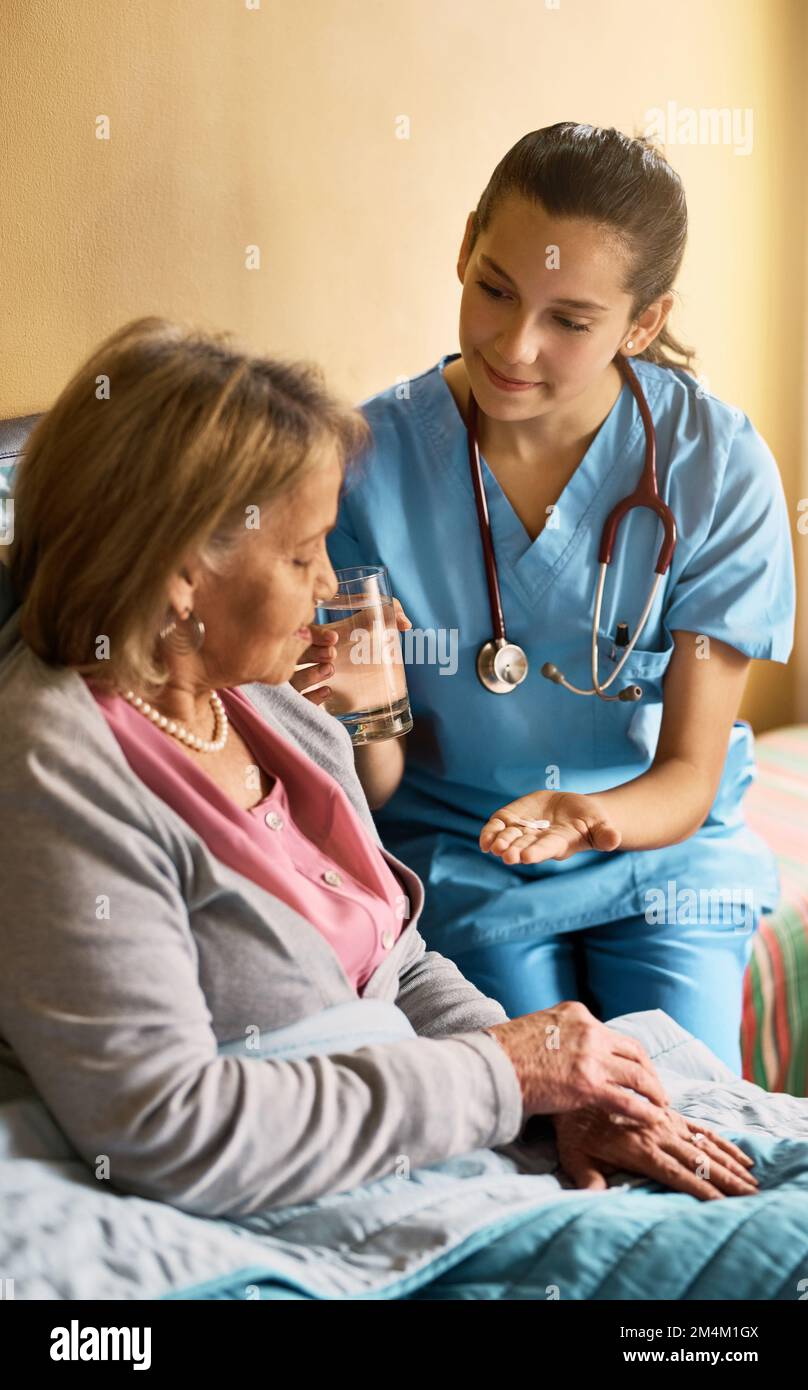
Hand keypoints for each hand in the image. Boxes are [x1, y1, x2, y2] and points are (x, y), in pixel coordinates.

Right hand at [290, 598, 411, 708]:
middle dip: (313, 651)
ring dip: (309, 674)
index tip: (335, 638)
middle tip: (333, 654)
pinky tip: (327, 692)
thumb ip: (390, 616)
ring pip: (293, 679)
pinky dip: (311, 698)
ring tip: (330, 670)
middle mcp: (302, 659)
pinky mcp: (306, 704)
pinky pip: (300, 703)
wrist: (367, 695)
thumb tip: (405, 624)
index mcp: (313, 637)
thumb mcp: (373, 630)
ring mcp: (301, 682)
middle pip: (295, 653)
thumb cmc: (362, 652)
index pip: (305, 631)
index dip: (316, 634)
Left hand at [480, 790, 620, 864]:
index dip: (537, 851)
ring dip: (500, 842)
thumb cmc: (592, 821)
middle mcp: (538, 840)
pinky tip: (484, 841)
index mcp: (559, 843)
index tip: (527, 857)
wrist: (575, 810)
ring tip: (492, 847)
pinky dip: (491, 833)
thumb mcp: (601, 825)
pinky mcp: (514, 819)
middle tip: (505, 855)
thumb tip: (615, 839)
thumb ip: (606, 833)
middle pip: (524, 846)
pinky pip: (499, 827)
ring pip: (509, 838)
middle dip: (515, 850)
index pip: (547, 848)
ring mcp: (524, 831)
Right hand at [485, 1001, 670, 1124]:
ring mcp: (592, 1057)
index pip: (613, 1034)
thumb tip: (567, 1053)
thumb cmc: (506, 1050)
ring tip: (660, 1105)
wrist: (492, 1064)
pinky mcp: (589, 1085)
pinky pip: (628, 1100)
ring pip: (638, 1075)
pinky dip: (644, 1110)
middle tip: (655, 1088)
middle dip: (648, 1071)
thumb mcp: (539, 1026)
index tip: (634, 1067)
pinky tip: (652, 1119)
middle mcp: (590, 1030)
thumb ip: (561, 1036)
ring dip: (653, 1091)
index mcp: (577, 1014)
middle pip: (634, 1051)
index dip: (628, 1054)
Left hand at [552, 1104, 759, 1200]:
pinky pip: (701, 1128)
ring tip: (752, 1180)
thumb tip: (596, 1198)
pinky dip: (721, 1142)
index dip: (701, 1190)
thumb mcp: (574, 1154)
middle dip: (726, 1180)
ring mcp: (666, 1122)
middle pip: (699, 1161)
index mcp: (639, 1148)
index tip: (725, 1205)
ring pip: (705, 1145)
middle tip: (752, 1195)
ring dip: (730, 1163)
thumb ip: (588, 1177)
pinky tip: (739, 1155)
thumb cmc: (572, 1126)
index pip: (677, 1174)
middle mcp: (658, 1134)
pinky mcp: (669, 1114)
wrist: (577, 1084)